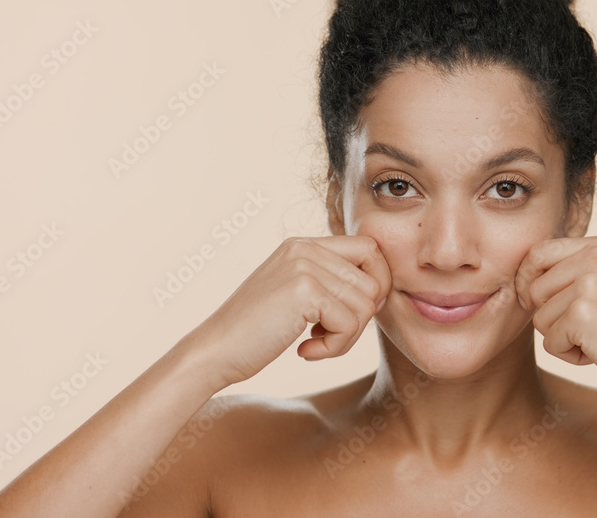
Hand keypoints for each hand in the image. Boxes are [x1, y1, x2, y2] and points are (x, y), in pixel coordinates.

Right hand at [186, 235, 390, 386]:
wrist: (214, 351)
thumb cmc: (255, 332)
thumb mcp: (294, 295)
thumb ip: (329, 283)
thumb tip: (381, 291)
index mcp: (304, 245)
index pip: (370, 248)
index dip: (376, 282)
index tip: (355, 314)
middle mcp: (305, 248)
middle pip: (373, 280)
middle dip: (360, 320)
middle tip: (329, 336)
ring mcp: (303, 266)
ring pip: (366, 305)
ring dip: (346, 338)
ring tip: (313, 344)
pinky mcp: (303, 290)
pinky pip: (350, 324)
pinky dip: (335, 347)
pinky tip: (305, 351)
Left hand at [515, 236, 596, 400]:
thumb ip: (577, 270)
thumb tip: (524, 276)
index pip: (539, 252)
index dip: (528, 280)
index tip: (533, 302)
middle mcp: (596, 257)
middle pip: (535, 286)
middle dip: (549, 314)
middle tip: (586, 328)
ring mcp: (589, 284)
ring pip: (540, 317)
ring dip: (562, 337)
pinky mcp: (581, 315)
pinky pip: (550, 341)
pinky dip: (569, 355)